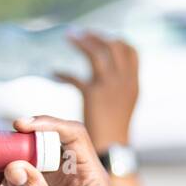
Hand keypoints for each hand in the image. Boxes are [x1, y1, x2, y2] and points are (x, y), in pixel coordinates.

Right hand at [0, 122, 111, 185]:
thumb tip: (16, 167)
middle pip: (42, 144)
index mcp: (90, 180)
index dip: (47, 125)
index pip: (72, 136)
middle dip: (17, 145)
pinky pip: (12, 179)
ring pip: (24, 160)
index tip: (21, 127)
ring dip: (3, 164)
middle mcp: (70, 180)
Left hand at [54, 32, 138, 151]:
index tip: (101, 35)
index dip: (116, 41)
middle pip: (114, 46)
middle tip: (80, 32)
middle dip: (96, 36)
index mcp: (132, 84)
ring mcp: (110, 87)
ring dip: (83, 42)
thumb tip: (107, 79)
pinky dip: (64, 74)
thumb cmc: (113, 134)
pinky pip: (77, 78)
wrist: (112, 153)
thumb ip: (116, 89)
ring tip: (69, 36)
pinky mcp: (95, 95)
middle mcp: (124, 82)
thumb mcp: (121, 106)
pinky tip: (54, 73)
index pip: (130, 51)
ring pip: (97, 53)